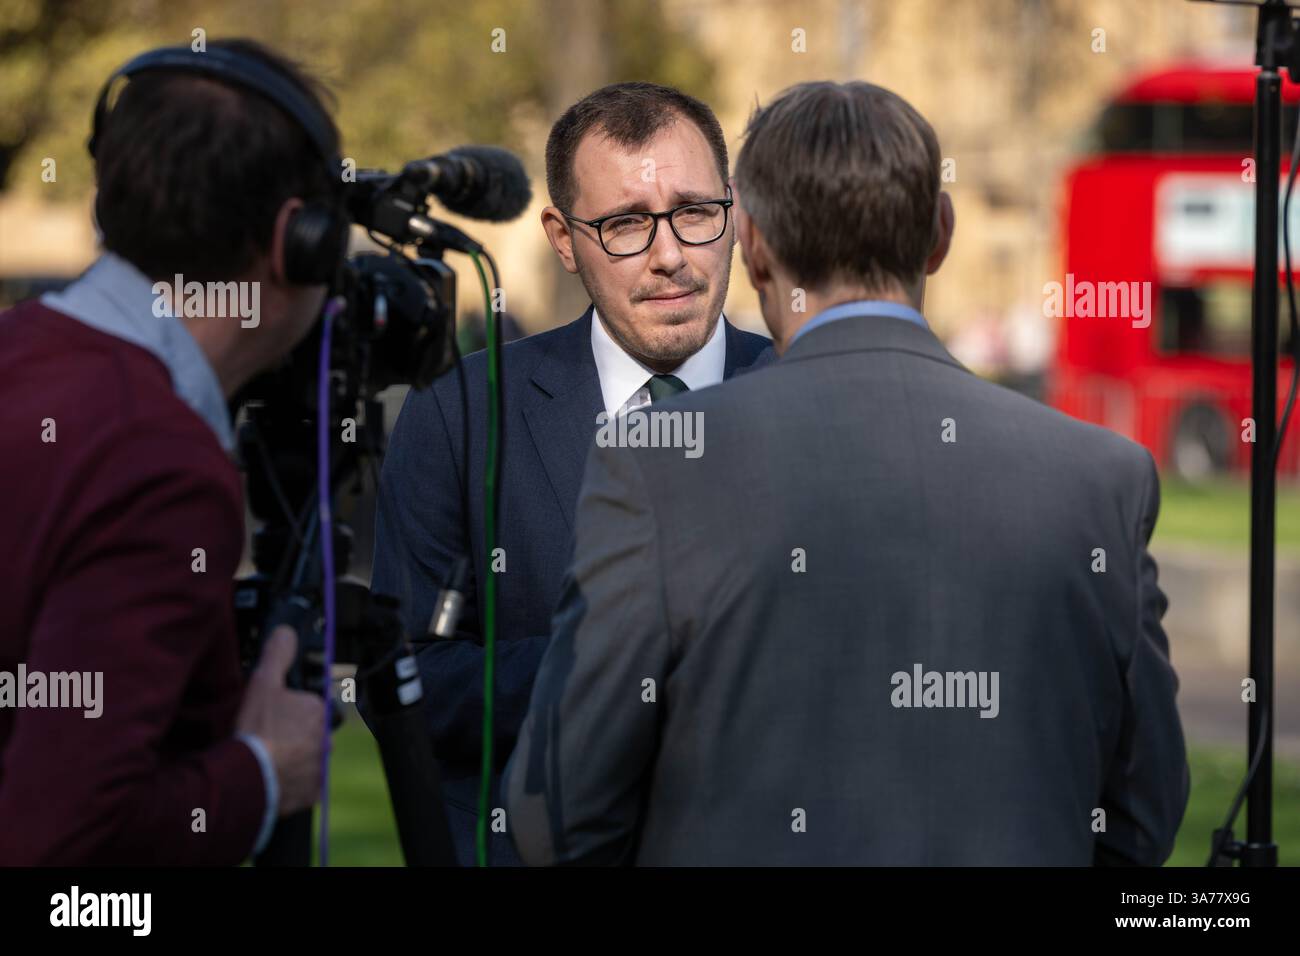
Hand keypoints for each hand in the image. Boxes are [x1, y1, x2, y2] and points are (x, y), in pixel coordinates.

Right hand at [236, 626, 324, 816]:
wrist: (249, 777)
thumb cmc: (257, 731)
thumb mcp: (264, 683)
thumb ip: (278, 654)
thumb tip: (286, 632)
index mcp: (318, 711)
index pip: (310, 706)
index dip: (291, 710)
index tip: (275, 716)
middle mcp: (325, 739)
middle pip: (310, 732)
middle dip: (294, 733)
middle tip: (269, 737)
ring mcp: (320, 767)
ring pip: (308, 757)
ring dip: (294, 757)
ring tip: (268, 757)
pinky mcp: (312, 791)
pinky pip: (304, 784)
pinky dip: (291, 781)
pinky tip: (272, 775)